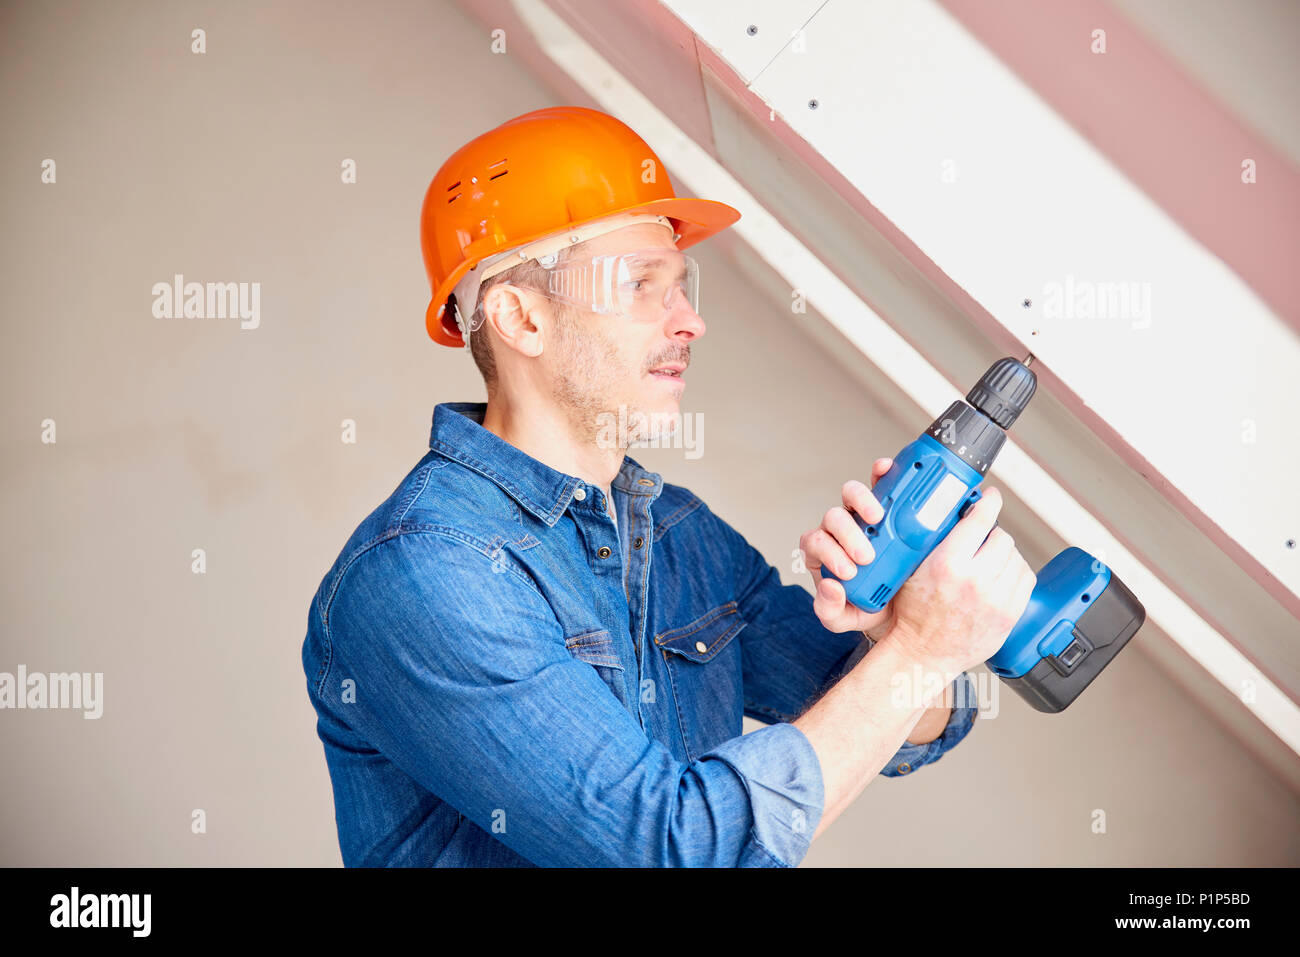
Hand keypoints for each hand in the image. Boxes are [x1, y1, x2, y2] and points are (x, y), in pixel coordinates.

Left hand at [802, 457, 896, 635]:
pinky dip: (881, 473)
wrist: (897, 604)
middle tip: (866, 555)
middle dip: (847, 534)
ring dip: (862, 502)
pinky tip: (888, 470)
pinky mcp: (884, 503)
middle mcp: (837, 530)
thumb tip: (829, 587)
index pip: (814, 542)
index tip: (850, 572)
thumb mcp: (843, 618)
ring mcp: (860, 514)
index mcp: (821, 553)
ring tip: (879, 518)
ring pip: (850, 495)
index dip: (829, 553)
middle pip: (833, 517)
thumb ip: (829, 610)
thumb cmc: (863, 606)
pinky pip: (878, 481)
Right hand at [881, 486, 1036, 675]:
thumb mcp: (912, 569)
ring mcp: (995, 599)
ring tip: (989, 561)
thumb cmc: (913, 613)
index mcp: (947, 564)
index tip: (991, 496)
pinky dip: (1016, 572)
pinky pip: (1027, 579)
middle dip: (992, 534)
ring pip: (1016, 557)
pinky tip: (1001, 576)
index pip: (980, 520)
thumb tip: (958, 512)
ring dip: (1004, 554)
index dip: (988, 502)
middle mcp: (974, 581)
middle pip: (1001, 537)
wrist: (923, 653)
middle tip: (981, 540)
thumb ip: (933, 541)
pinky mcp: (1010, 615)